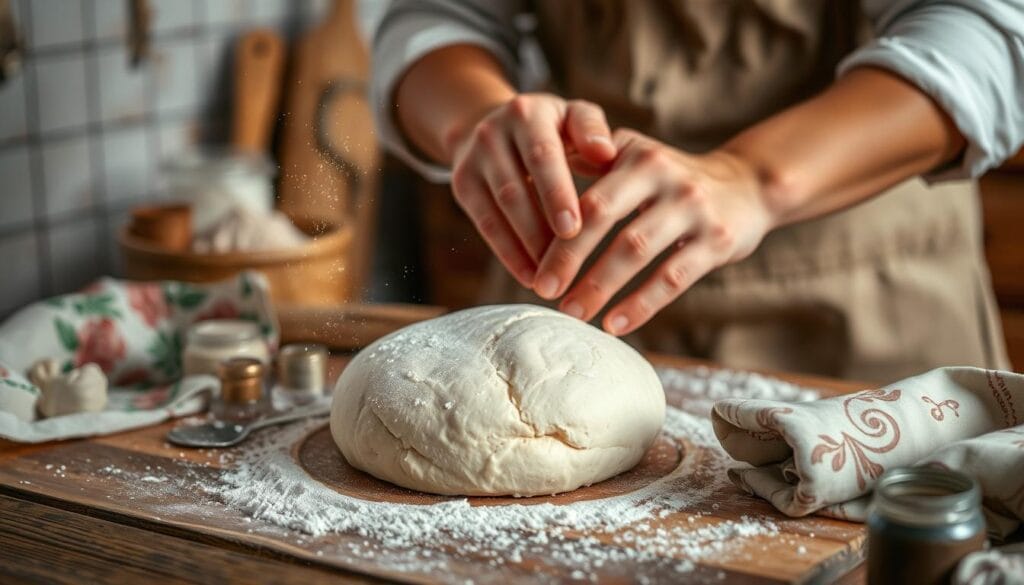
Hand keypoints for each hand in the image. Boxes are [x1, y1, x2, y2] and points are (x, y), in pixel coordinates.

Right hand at [448, 93, 616, 286]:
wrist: (490, 124)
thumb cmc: (551, 127)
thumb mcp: (573, 116)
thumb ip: (591, 129)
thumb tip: (606, 153)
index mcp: (527, 113)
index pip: (542, 156)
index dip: (556, 194)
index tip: (574, 230)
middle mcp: (492, 133)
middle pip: (515, 189)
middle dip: (539, 230)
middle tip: (563, 265)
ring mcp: (472, 160)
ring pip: (497, 211)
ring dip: (524, 248)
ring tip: (550, 278)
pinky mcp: (461, 185)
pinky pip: (484, 225)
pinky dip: (507, 254)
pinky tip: (529, 276)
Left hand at [533, 129, 775, 334]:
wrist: (748, 185)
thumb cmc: (671, 176)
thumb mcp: (634, 155)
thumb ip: (588, 158)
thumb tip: (528, 173)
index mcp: (636, 157)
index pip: (587, 195)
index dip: (557, 232)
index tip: (532, 263)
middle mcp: (665, 177)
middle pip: (605, 219)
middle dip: (569, 259)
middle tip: (543, 291)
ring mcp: (693, 209)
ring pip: (637, 252)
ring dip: (600, 286)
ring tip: (573, 313)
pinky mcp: (717, 242)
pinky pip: (673, 278)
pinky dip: (641, 304)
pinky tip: (614, 324)